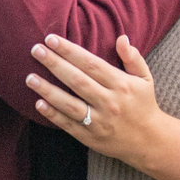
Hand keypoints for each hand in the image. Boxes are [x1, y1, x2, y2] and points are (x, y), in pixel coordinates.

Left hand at [27, 34, 165, 168]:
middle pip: (77, 80)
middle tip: (36, 50)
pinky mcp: (90, 137)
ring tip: (30, 77)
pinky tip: (38, 103)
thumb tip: (121, 37)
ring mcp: (99, 121)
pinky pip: (68, 125)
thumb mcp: (145, 79)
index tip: (52, 39)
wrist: (149, 142)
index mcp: (121, 84)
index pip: (91, 64)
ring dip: (48, 90)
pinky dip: (53, 115)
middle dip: (55, 64)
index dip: (70, 51)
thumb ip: (133, 58)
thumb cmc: (144, 105)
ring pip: (69, 104)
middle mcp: (109, 102)